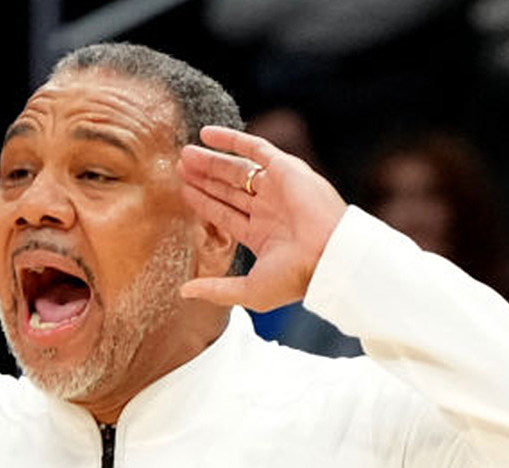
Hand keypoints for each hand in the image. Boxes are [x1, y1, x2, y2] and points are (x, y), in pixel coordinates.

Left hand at [177, 125, 347, 310]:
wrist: (328, 255)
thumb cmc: (294, 278)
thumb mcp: (249, 290)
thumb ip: (216, 289)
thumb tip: (184, 292)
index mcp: (262, 235)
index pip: (226, 214)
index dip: (204, 203)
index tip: (183, 191)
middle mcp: (269, 210)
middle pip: (228, 189)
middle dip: (204, 178)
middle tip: (180, 167)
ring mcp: (277, 188)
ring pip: (237, 169)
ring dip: (211, 161)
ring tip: (185, 153)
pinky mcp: (285, 168)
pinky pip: (255, 148)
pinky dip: (231, 139)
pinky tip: (206, 134)